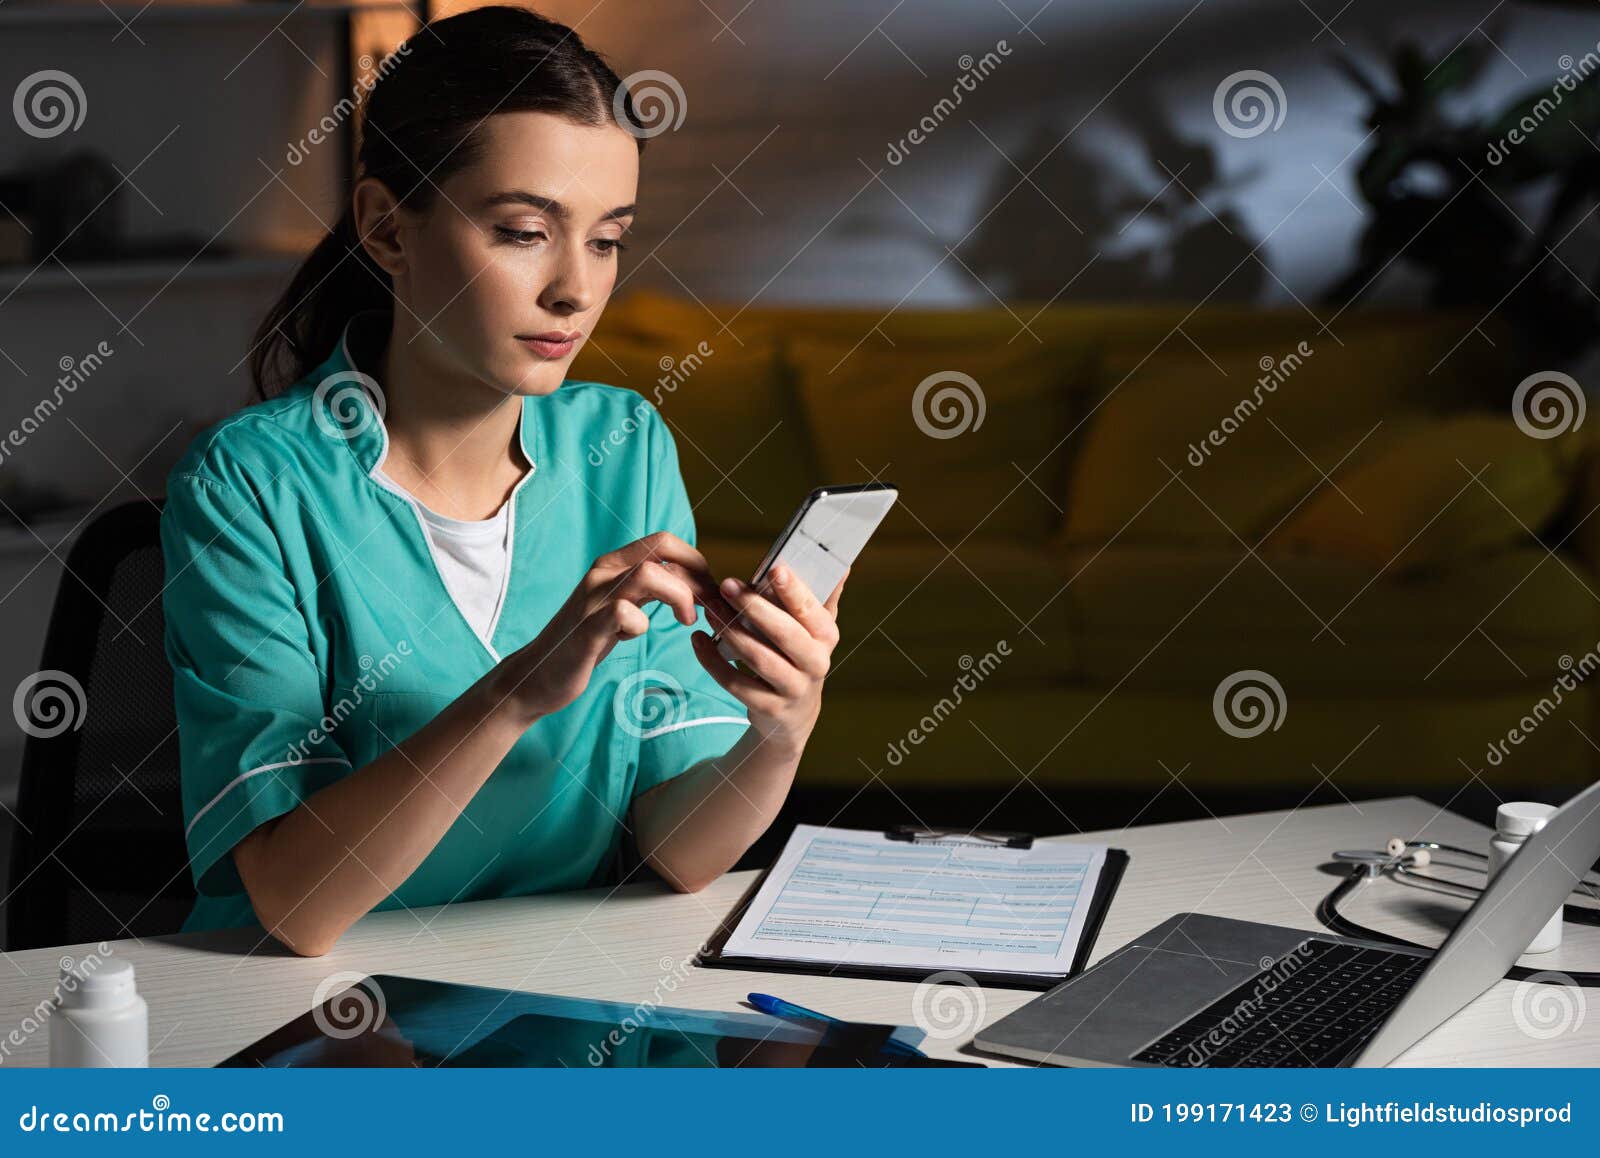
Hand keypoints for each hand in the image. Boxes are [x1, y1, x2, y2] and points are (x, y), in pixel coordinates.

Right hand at [493, 531, 733, 723]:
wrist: (539, 675)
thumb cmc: (586, 643)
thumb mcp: (621, 608)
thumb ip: (647, 591)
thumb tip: (690, 583)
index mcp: (612, 564)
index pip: (663, 541)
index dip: (695, 561)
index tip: (707, 592)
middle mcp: (603, 572)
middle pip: (661, 546)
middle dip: (696, 575)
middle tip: (707, 606)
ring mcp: (593, 598)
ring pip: (649, 574)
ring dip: (679, 595)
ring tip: (686, 621)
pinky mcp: (587, 628)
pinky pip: (625, 612)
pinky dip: (641, 625)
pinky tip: (635, 637)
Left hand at [692, 560, 847, 751]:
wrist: (795, 713)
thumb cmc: (800, 656)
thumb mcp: (816, 629)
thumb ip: (824, 596)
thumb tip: (841, 564)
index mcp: (826, 636)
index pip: (810, 610)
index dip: (793, 590)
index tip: (774, 568)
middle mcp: (816, 663)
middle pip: (785, 634)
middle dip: (754, 607)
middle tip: (727, 585)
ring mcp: (793, 688)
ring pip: (759, 658)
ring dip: (731, 631)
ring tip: (710, 610)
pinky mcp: (769, 708)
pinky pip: (736, 683)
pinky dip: (713, 662)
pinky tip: (698, 641)